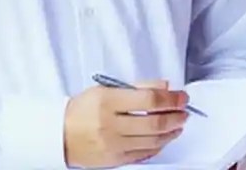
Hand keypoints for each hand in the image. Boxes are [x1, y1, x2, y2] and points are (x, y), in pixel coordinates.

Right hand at [64, 80, 187, 167]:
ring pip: (152, 141)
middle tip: (185, 111)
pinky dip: (159, 146)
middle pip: (154, 123)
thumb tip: (165, 85)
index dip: (171, 98)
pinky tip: (165, 137)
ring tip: (179, 124)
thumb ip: (137, 87)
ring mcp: (113, 145)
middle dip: (175, 116)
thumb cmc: (83, 109)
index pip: (148, 100)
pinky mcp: (115, 160)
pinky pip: (144, 154)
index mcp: (107, 102)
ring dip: (171, 132)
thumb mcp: (105, 89)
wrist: (60, 134)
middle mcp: (110, 125)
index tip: (181, 96)